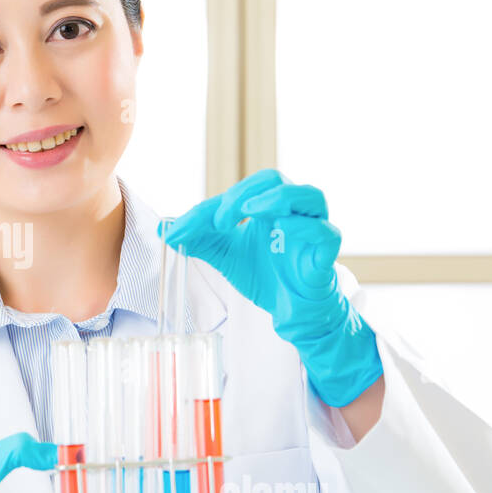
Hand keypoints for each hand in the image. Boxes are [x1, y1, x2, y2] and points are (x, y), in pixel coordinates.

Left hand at [159, 168, 382, 406]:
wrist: (292, 312)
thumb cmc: (266, 276)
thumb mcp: (225, 256)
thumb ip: (200, 241)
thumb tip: (165, 228)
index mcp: (267, 207)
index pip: (239, 193)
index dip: (207, 209)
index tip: (179, 231)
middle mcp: (292, 211)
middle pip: (274, 180)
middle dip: (242, 194)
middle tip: (218, 221)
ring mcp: (312, 229)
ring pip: (309, 196)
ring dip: (277, 199)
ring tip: (250, 212)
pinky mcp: (326, 254)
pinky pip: (326, 233)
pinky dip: (306, 229)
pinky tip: (282, 233)